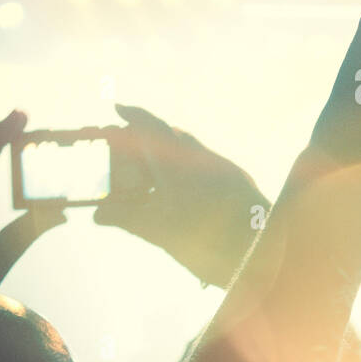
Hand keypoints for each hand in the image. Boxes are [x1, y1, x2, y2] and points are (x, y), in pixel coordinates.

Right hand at [93, 104, 269, 288]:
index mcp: (179, 163)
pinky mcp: (240, 182)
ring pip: (191, 150)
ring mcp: (224, 168)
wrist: (261, 254)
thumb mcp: (159, 232)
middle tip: (130, 150)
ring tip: (153, 176)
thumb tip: (98, 214)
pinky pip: (208, 164)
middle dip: (149, 138)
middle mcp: (202, 158)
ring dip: (170, 155)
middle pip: (171, 136)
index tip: (118, 107)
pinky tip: (184, 189)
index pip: (151, 128)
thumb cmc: (206, 242)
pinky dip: (188, 169)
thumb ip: (127, 219)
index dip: (133, 116)